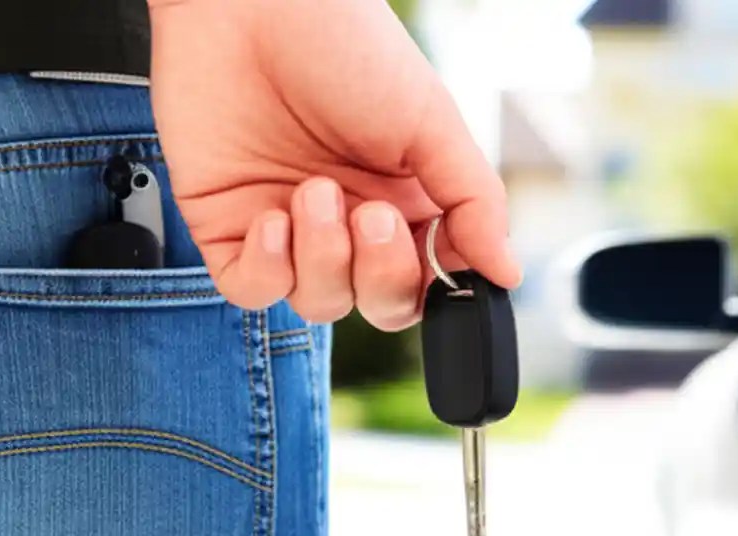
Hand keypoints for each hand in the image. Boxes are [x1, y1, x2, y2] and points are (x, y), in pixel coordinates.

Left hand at [147, 0, 519, 329]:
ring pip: (320, 302)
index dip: (439, 287)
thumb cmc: (345, 46)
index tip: (441, 256)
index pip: (431, 281)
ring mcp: (291, 229)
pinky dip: (268, 269)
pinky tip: (272, 218)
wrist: (253, 4)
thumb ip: (473, 202)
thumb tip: (507, 275)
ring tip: (313, 190)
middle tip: (372, 214)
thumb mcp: (430, 121)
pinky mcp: (230, 227)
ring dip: (323, 257)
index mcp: (407, 201)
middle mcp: (351, 223)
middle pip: (380, 303)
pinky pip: (253, 290)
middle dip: (381, 275)